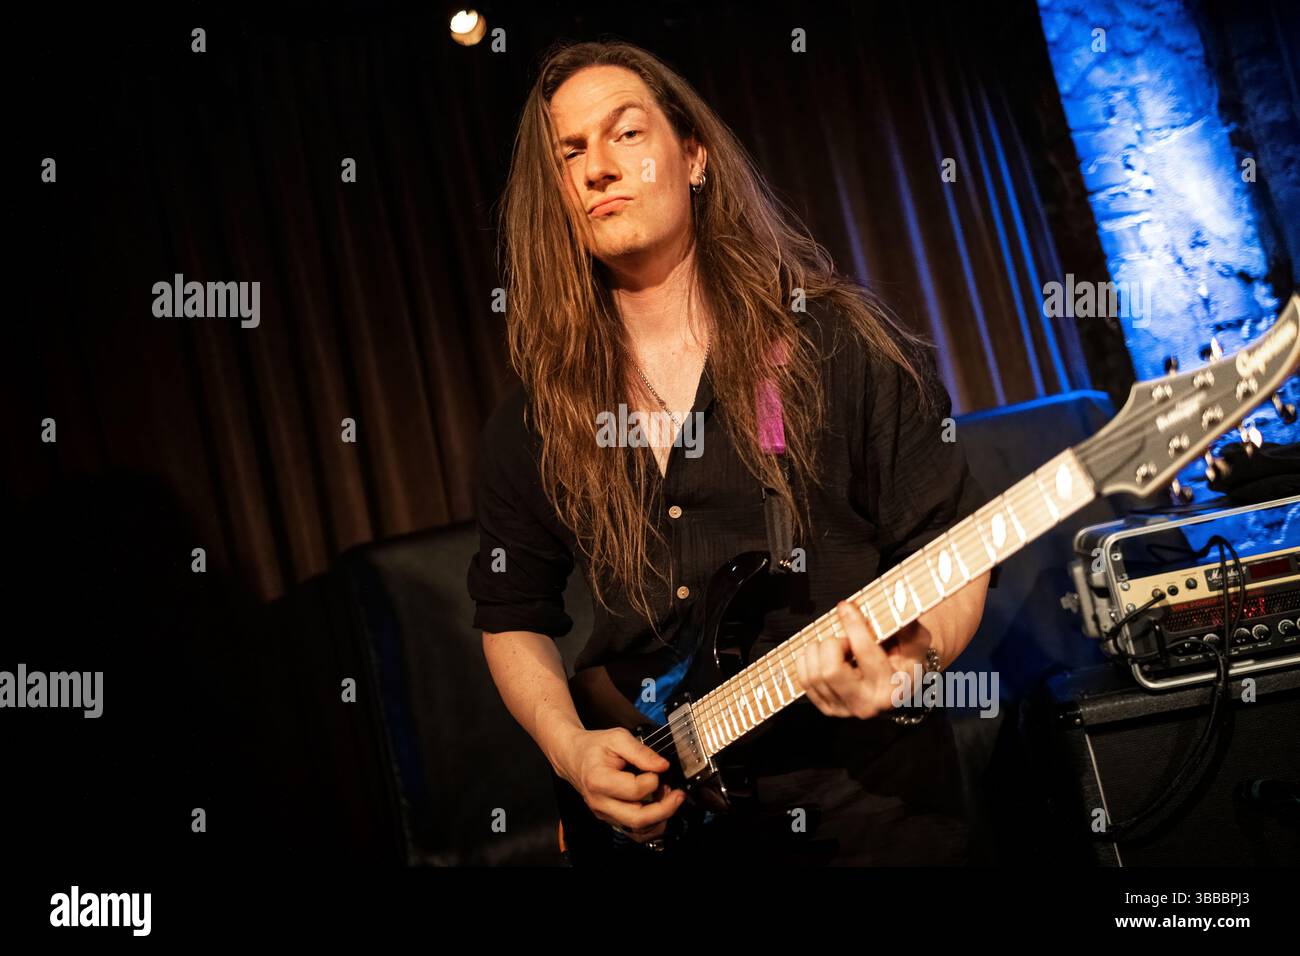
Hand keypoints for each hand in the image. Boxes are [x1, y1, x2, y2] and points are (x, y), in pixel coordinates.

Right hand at [555, 727, 685, 843]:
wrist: (573, 756)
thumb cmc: (593, 747)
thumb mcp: (617, 738)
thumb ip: (641, 751)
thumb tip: (662, 765)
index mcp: (599, 780)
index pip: (635, 790)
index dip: (654, 780)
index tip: (659, 769)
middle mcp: (600, 802)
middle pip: (637, 818)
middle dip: (664, 809)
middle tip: (678, 795)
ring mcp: (604, 813)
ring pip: (637, 830)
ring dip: (660, 818)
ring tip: (669, 800)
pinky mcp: (610, 818)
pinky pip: (633, 831)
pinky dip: (651, 824)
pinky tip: (659, 809)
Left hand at [795, 600, 932, 718]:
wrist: (898, 687)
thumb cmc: (906, 662)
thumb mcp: (915, 643)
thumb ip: (905, 625)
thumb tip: (890, 602)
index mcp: (891, 689)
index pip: (864, 652)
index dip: (852, 624)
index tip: (846, 606)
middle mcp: (866, 705)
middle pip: (830, 670)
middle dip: (833, 644)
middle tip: (845, 639)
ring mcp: (844, 710)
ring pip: (814, 674)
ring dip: (820, 651)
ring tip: (838, 648)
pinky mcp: (827, 708)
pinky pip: (804, 679)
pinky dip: (809, 660)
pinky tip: (824, 655)